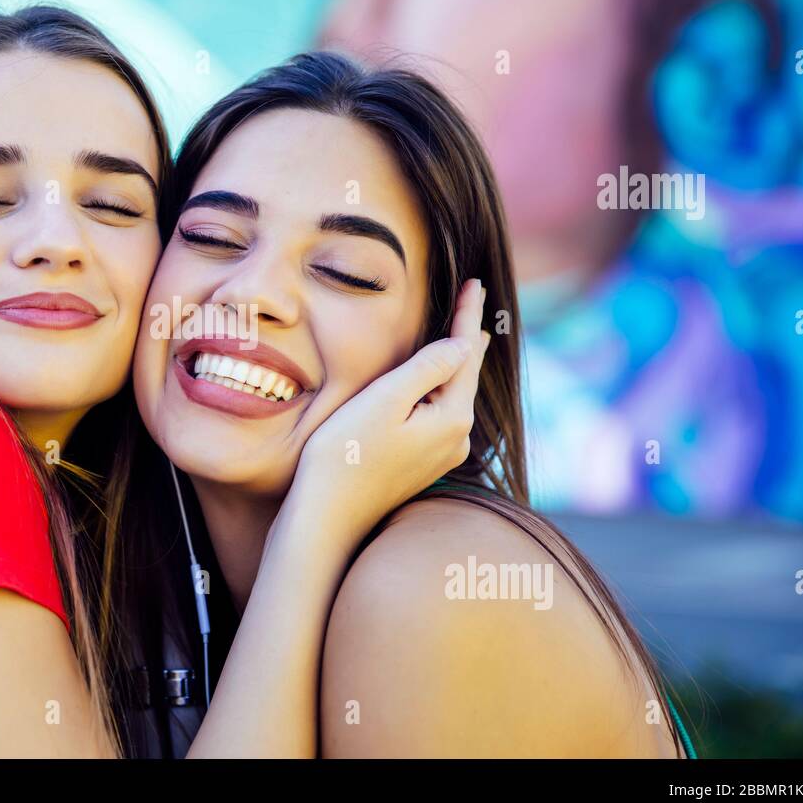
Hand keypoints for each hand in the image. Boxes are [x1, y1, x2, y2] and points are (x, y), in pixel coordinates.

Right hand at [282, 277, 489, 555]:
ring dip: (452, 363)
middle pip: (464, 374)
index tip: (475, 283)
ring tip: (462, 334)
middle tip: (473, 299)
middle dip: (465, 336)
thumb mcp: (384, 400)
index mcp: (451, 417)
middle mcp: (456, 439)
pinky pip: (439, 414)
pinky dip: (438, 388)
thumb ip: (425, 368)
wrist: (327, 519)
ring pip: (452, 395)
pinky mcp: (421, 465)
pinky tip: (434, 383)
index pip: (464, 353)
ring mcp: (441, 456)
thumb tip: (462, 344)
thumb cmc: (345, 455)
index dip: (467, 315)